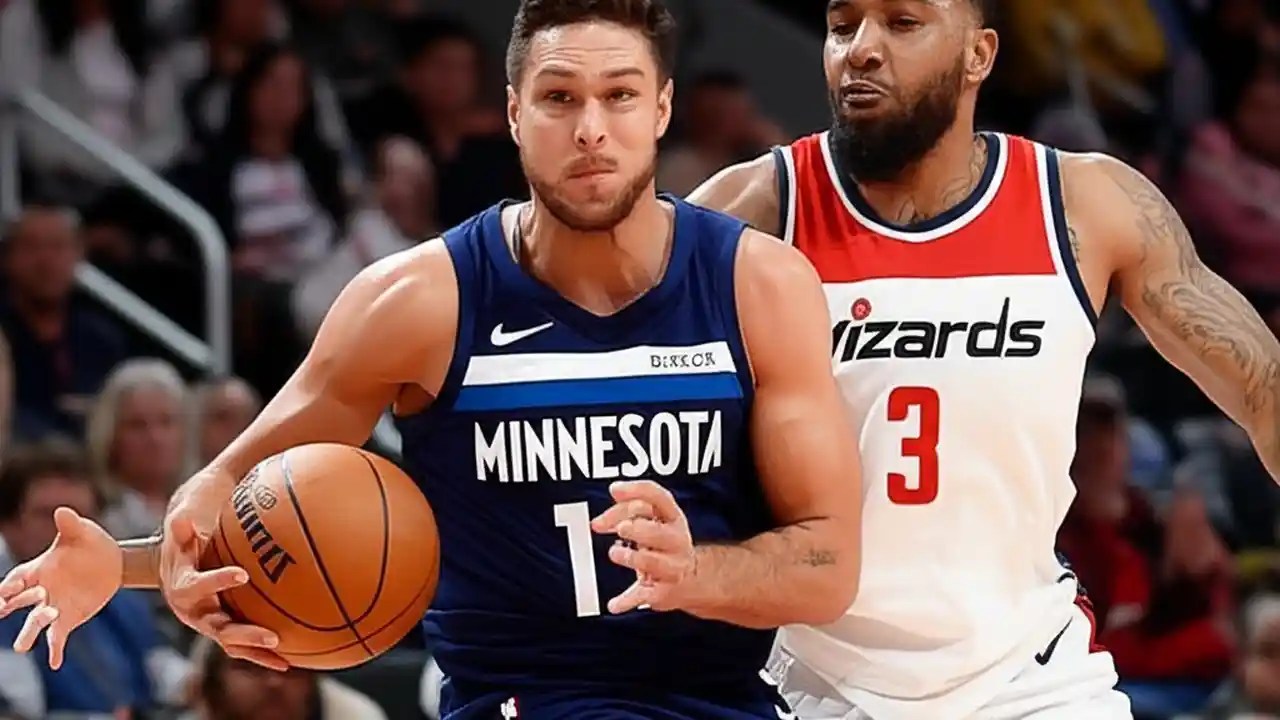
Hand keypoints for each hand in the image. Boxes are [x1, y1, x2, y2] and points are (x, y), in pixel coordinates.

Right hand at [0, 508, 120, 668]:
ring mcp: (52, 606)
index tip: (4, 593)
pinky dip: (56, 648)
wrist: (112, 561)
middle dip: (12, 607)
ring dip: (28, 633)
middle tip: (4, 610)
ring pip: (35, 623)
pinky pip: (58, 636)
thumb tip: (62, 511)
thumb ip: (70, 525)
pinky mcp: (68, 618)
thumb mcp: (82, 532)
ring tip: (22, 647)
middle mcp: (40, 590)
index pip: (16, 580)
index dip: (8, 586)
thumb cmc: (90, 543)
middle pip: (20, 603)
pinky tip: (55, 662)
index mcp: (37, 569)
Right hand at [160, 478, 285, 669]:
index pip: (193, 586)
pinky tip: (289, 661)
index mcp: (179, 579)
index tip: (242, 575)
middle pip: (213, 626)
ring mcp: (208, 616)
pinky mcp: (225, 621)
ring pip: (229, 640)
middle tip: (271, 636)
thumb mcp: (188, 505)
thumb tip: (182, 521)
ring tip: (283, 655)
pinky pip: (243, 642)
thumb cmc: (193, 511)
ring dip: (254, 650)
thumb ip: (185, 515)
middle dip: (242, 633)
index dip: (216, 582)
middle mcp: (192, 605)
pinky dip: (261, 653)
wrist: (185, 530)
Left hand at [590, 481, 695, 613]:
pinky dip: (625, 602)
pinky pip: (641, 596)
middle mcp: (676, 541)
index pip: (658, 498)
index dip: (635, 491)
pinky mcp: (662, 592)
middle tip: (621, 528)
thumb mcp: (653, 522)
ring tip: (614, 553)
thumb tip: (598, 521)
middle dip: (636, 529)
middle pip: (656, 532)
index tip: (614, 490)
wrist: (692, 579)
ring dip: (628, 557)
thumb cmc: (663, 544)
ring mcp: (671, 567)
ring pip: (650, 562)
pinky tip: (612, 605)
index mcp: (673, 518)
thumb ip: (625, 514)